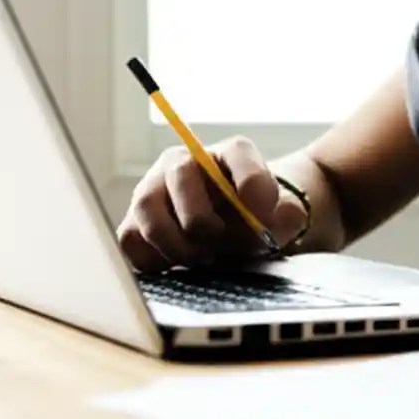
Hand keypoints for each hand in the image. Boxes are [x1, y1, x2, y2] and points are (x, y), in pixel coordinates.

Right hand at [116, 136, 308, 271]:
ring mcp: (154, 188)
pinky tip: (178, 265)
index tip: (262, 218)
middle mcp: (186, 161)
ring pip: (147, 206)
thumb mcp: (281, 219)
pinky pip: (130, 239)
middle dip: (202, 220)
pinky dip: (154, 259)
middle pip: (180, 173)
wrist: (233, 234)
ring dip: (175, 242)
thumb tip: (276, 220)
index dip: (252, 184)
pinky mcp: (135, 221)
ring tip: (199, 258)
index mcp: (230, 153)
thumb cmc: (253, 221)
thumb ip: (288, 218)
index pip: (239, 154)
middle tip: (218, 243)